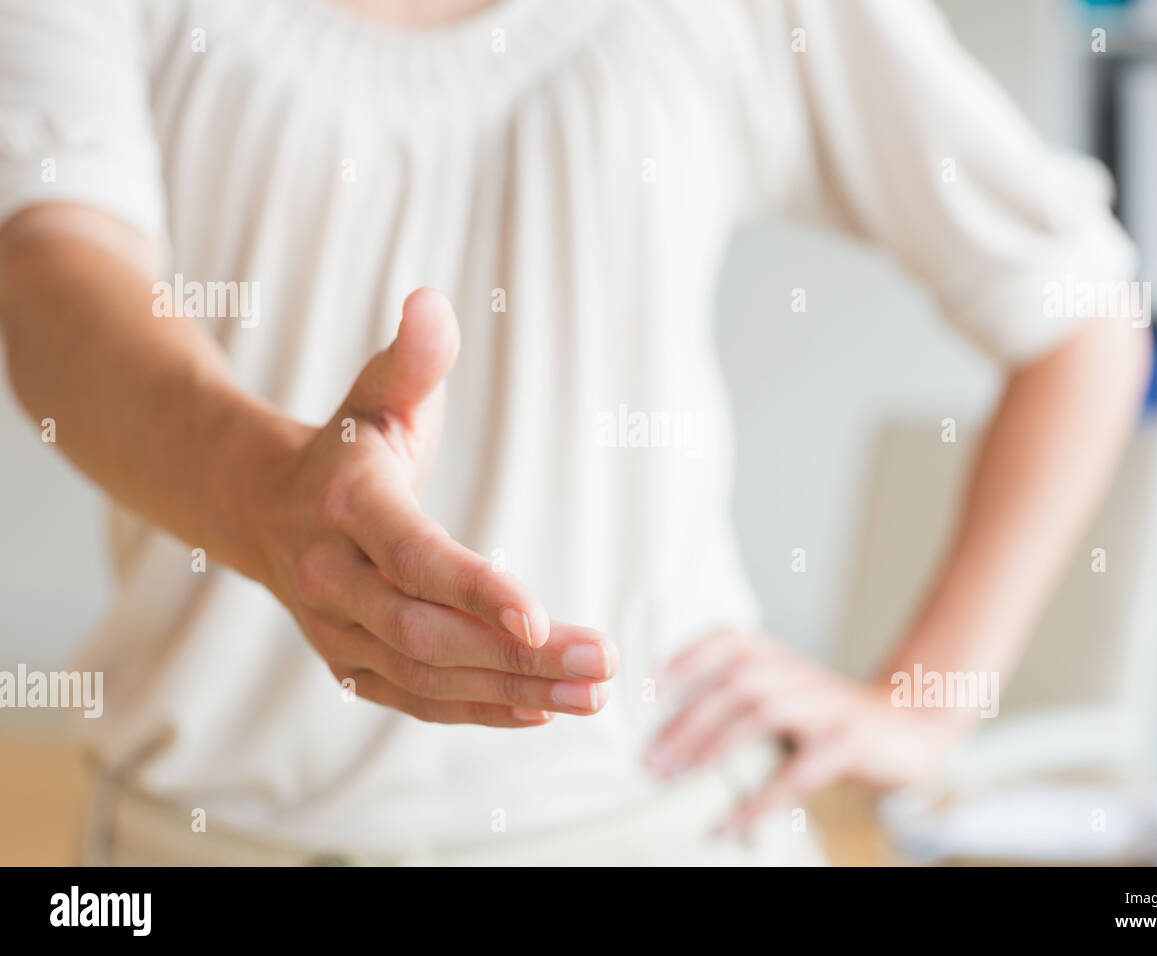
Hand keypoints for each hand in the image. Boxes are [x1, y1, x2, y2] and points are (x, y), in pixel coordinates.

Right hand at [253, 288, 617, 726]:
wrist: (261, 508)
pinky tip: (545, 707)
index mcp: (345, 504)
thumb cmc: (346, 445)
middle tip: (604, 661)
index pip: (412, 556)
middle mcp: (330, 577)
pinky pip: (418, 702)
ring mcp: (336, 631)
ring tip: (594, 692)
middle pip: (426, 632)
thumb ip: (414, 357)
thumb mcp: (377, 394)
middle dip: (519, 655)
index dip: (474, 589)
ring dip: (515, 690)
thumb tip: (432, 300)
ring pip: (428, 678)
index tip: (540, 617)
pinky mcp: (350, 666)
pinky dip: (482, 710)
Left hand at [645, 629, 963, 833]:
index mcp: (779, 658)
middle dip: (687, 719)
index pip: (730, 640)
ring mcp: (827, 705)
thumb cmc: (827, 719)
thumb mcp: (786, 696)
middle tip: (649, 760)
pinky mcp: (849, 742)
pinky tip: (727, 824)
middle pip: (737, 682)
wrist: (910, 728)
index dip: (688, 657)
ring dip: (711, 747)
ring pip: (762, 712)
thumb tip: (665, 732)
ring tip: (674, 779)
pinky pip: (798, 771)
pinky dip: (758, 799)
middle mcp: (800, 673)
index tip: (649, 686)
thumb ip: (741, 701)